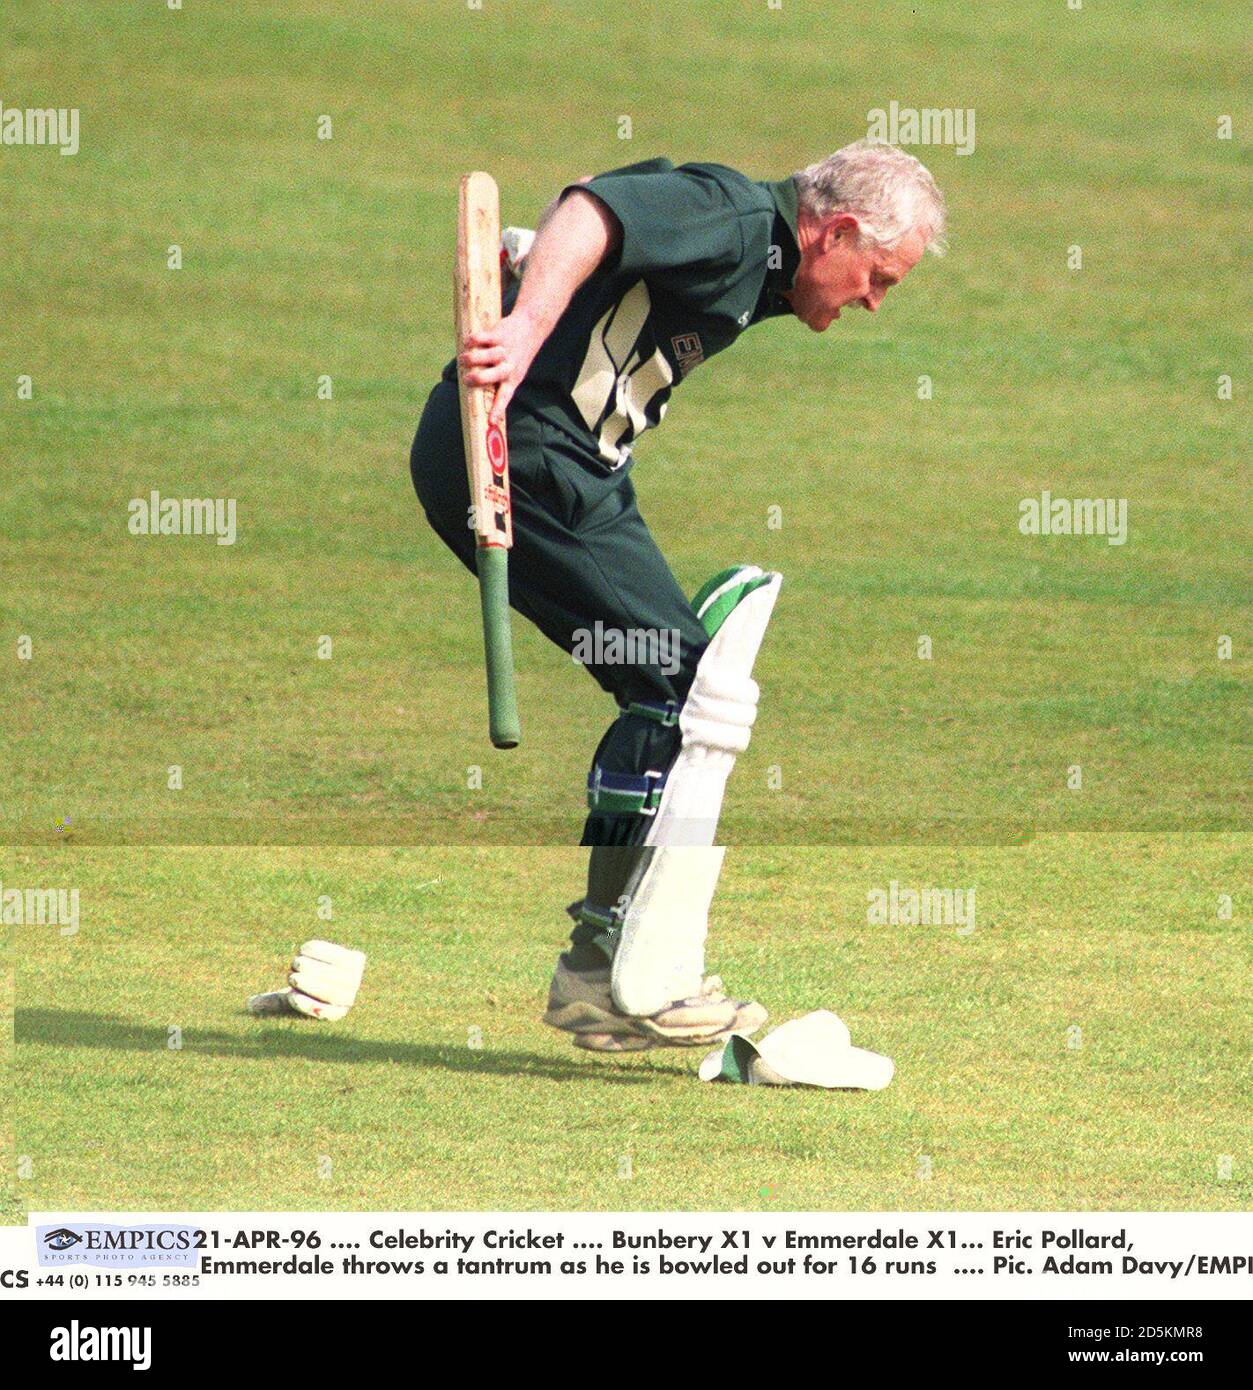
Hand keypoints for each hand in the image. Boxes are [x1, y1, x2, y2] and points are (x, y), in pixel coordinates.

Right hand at [458, 309, 544, 423]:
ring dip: (472, 358)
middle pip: (495, 375)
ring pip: (488, 356)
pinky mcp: (500, 335)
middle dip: (479, 379)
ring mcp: (505, 350)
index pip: (505, 397)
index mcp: (512, 379)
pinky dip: (475, 340)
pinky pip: (485, 338)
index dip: (497, 409)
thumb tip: (472, 388)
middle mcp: (509, 366)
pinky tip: (468, 342)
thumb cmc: (516, 354)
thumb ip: (496, 379)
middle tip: (466, 380)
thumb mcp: (514, 371)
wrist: (531, 328)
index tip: (490, 421)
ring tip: (462, 359)